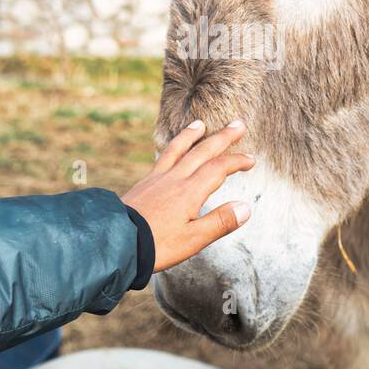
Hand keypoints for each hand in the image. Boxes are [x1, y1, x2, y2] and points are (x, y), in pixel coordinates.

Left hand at [122, 120, 253, 271]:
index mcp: (190, 192)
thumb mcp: (194, 240)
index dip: (236, 161)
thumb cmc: (157, 245)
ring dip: (192, 135)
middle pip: (202, 151)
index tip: (251, 159)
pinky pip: (162, 157)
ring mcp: (157, 179)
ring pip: (178, 149)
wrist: (116, 242)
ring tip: (200, 123)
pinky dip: (172, 147)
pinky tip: (171, 149)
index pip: (218, 169)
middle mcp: (175, 179)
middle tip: (238, 124)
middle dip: (222, 137)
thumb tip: (246, 207)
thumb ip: (220, 222)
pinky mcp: (144, 184)